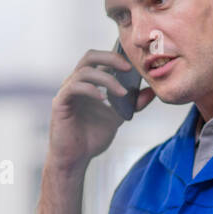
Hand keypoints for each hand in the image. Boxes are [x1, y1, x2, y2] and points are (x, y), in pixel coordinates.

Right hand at [46, 49, 155, 171]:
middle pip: (90, 56)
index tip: (136, 63)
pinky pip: (74, 87)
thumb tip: (152, 91)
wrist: (76, 158)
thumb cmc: (93, 137)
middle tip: (129, 68)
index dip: (117, 55)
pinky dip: (91, 90)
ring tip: (122, 92)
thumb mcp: (118, 117)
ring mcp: (67, 91)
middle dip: (111, 58)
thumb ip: (133, 104)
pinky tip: (104, 99)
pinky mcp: (60, 103)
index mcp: (88, 82)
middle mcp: (76, 82)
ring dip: (106, 79)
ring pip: (84, 71)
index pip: (100, 58)